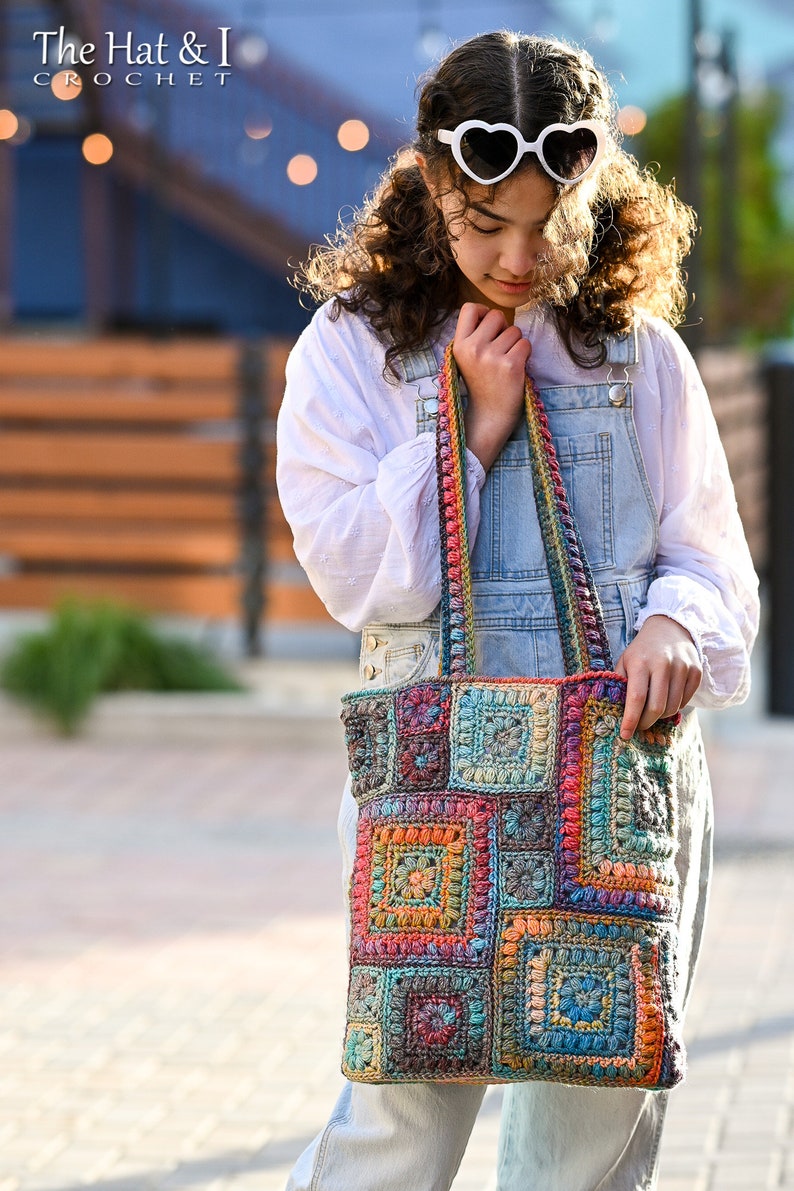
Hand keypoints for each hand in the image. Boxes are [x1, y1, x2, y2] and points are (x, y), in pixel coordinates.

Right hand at [453, 303, 530, 470]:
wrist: (489, 417)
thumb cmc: (481, 385)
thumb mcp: (466, 359)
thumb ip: (474, 336)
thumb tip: (493, 314)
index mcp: (458, 345)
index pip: (469, 308)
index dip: (483, 312)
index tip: (489, 327)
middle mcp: (473, 348)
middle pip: (496, 315)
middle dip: (503, 329)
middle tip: (500, 350)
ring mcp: (492, 357)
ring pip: (514, 331)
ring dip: (516, 344)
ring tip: (506, 363)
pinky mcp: (510, 365)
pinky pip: (525, 344)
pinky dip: (525, 355)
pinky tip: (516, 369)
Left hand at [614, 615, 701, 739]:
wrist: (669, 629)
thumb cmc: (642, 651)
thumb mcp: (625, 662)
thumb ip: (620, 684)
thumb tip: (615, 712)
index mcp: (641, 662)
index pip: (637, 698)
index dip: (631, 720)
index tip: (625, 735)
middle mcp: (663, 664)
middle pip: (657, 707)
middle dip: (646, 722)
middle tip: (640, 726)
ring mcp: (682, 667)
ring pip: (673, 707)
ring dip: (661, 716)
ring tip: (653, 711)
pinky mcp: (696, 672)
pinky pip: (685, 701)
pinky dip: (675, 707)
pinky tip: (667, 700)